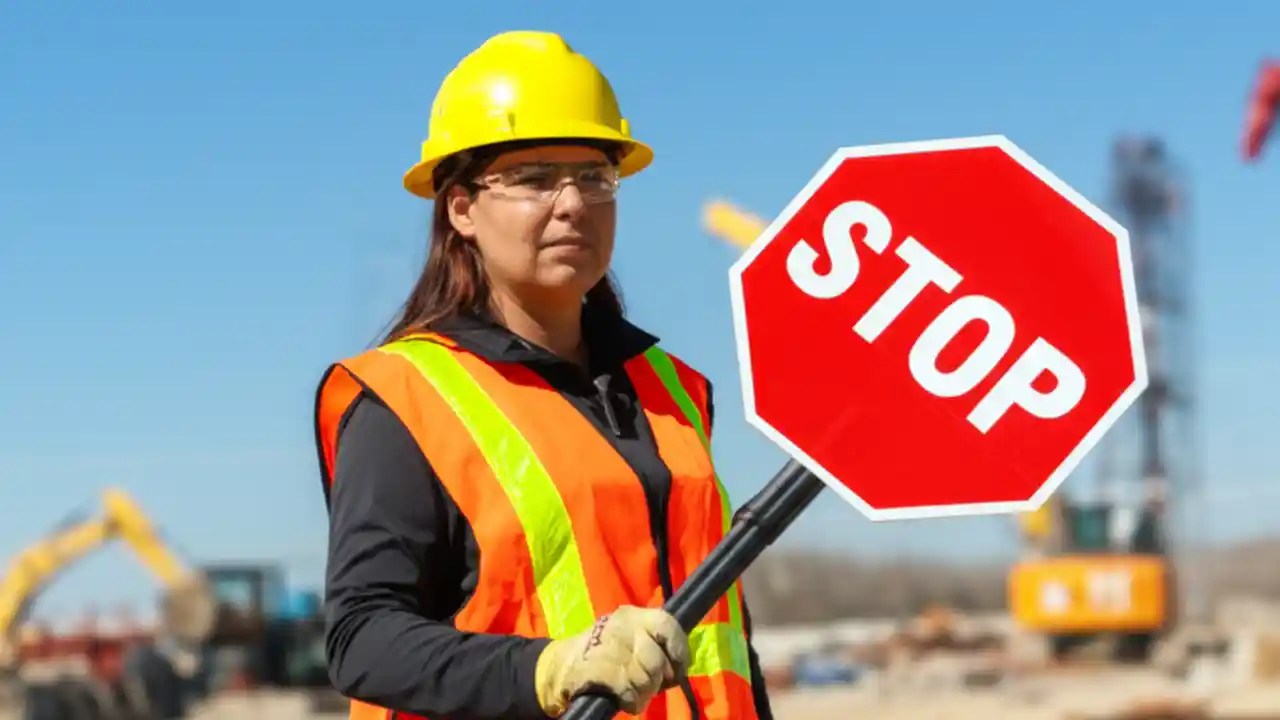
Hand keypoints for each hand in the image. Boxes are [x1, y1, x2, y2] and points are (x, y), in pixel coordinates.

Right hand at [534, 605, 689, 715]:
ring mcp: (607, 646)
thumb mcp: (629, 638)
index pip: (668, 626)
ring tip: (633, 694)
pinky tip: (622, 699)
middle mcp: (621, 626)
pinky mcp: (595, 667)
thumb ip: (653, 643)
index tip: (677, 670)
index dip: (679, 651)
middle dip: (657, 681)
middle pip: (657, 660)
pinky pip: (627, 689)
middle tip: (647, 687)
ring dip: (643, 694)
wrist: (557, 667)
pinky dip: (630, 700)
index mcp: (633, 616)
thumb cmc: (601, 654)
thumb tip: (679, 665)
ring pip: (644, 678)